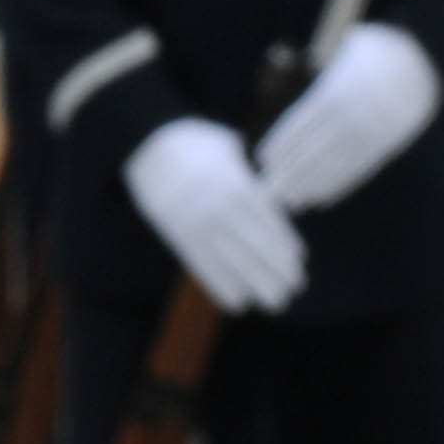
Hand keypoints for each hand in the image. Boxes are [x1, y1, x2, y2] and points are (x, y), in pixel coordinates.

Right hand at [121, 119, 307, 312]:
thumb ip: (250, 172)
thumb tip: (274, 188)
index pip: (268, 220)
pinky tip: (239, 302)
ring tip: (276, 302)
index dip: (285, 243)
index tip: (298, 261)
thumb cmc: (193, 142)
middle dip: (278, 270)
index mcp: (236, 183)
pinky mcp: (178, 236)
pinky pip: (204, 267)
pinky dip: (222, 287)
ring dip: (257, 285)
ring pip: (233, 261)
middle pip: (256, 245)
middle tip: (295, 289)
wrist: (145, 143)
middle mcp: (220, 207)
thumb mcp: (227, 147)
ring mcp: (197, 224)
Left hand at [257, 23, 441, 213]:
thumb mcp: (344, 48)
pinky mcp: (390, 143)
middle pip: (319, 145)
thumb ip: (310, 61)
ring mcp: (377, 129)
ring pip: (339, 161)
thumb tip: (275, 56)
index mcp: (343, 85)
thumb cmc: (373, 52)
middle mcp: (359, 110)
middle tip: (271, 188)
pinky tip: (322, 196)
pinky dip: (340, 184)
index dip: (284, 140)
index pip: (306, 119)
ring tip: (293, 200)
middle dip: (293, 169)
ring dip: (313, 182)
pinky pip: (361, 168)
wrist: (429, 58)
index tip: (264, 158)